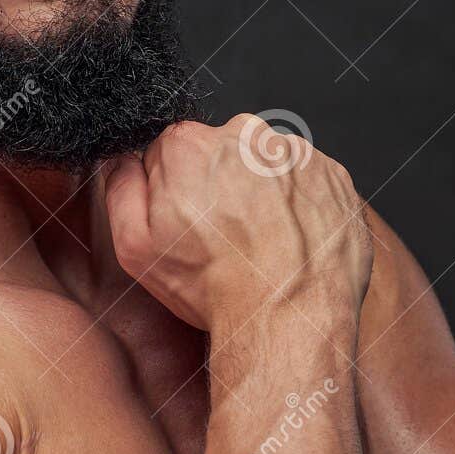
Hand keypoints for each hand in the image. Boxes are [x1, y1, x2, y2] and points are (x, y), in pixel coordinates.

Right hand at [103, 115, 372, 331]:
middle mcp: (245, 136)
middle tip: (225, 240)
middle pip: (221, 154)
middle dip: (219, 189)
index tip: (186, 223)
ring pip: (266, 168)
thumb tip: (122, 161)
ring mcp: (295, 153)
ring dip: (262, 198)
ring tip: (262, 247)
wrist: (289, 317)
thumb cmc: (215, 287)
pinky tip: (291, 244)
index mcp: (189, 145)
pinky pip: (308, 184)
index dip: (174, 192)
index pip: (170, 152)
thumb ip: (120, 188)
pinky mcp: (334, 176)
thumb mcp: (135, 246)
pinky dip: (299, 209)